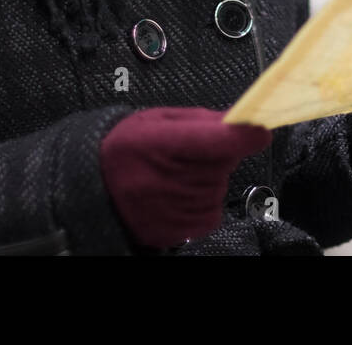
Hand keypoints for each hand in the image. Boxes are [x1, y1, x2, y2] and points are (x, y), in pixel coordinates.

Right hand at [99, 106, 270, 248]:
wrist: (92, 188)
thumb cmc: (127, 148)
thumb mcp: (158, 120)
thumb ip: (201, 119)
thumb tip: (240, 119)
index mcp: (160, 142)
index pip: (215, 140)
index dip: (243, 135)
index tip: (260, 130)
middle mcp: (166, 180)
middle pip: (223, 164)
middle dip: (219, 154)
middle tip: (191, 152)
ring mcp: (171, 209)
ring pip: (219, 187)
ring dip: (210, 178)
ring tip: (178, 173)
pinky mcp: (176, 231)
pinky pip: (212, 213)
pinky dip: (205, 202)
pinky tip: (181, 193)